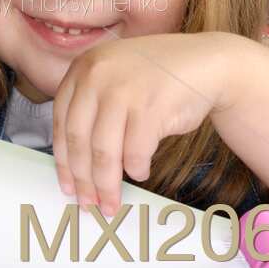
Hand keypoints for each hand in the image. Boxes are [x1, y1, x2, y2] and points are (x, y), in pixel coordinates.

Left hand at [52, 31, 235, 215]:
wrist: (207, 63)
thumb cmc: (158, 77)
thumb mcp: (113, 75)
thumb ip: (91, 105)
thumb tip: (75, 163)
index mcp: (83, 68)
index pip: (61, 122)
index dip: (63, 160)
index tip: (67, 185)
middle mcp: (97, 75)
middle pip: (79, 140)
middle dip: (83, 180)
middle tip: (88, 204)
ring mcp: (123, 90)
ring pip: (104, 152)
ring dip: (107, 185)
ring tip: (111, 202)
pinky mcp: (150, 107)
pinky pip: (135, 153)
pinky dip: (136, 169)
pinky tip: (140, 173)